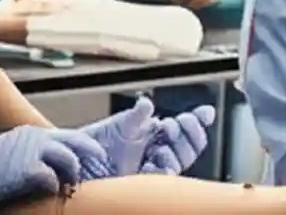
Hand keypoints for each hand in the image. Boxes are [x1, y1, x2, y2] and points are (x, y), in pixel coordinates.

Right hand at [0, 125, 106, 208]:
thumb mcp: (8, 154)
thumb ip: (30, 155)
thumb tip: (51, 169)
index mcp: (30, 133)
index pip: (69, 135)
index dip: (85, 147)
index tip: (96, 158)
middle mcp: (34, 137)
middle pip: (77, 142)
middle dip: (91, 156)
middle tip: (98, 169)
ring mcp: (31, 151)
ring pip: (69, 160)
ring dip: (72, 176)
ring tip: (70, 188)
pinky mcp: (25, 169)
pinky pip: (52, 180)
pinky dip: (54, 188)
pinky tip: (48, 194)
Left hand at [76, 95, 216, 176]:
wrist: (81, 164)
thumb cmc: (98, 143)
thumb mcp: (119, 124)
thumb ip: (137, 115)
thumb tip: (149, 102)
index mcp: (157, 133)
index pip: (188, 126)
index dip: (199, 120)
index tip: (204, 113)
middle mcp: (161, 149)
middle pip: (192, 144)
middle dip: (188, 133)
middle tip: (169, 128)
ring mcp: (155, 166)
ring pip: (182, 161)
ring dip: (175, 153)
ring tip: (158, 150)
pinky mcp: (146, 182)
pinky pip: (166, 178)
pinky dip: (162, 170)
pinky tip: (151, 165)